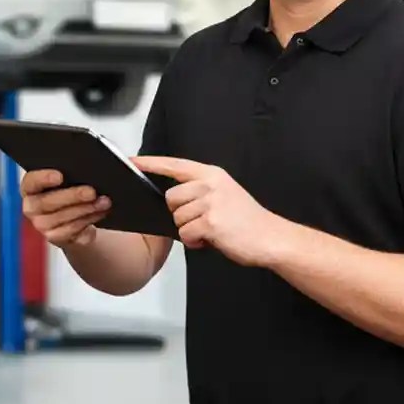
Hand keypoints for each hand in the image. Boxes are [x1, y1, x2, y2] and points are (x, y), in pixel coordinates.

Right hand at [20, 168, 111, 247]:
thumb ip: (73, 169)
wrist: (73, 217)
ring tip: (103, 201)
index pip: (31, 181)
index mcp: (30, 187)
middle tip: (91, 191)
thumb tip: (97, 165)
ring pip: (64, 218)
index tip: (60, 176)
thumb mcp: (69, 177)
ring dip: (86, 209)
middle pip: (48, 202)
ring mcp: (43, 225)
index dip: (43, 178)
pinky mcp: (57, 238)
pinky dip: (90, 220)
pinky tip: (101, 212)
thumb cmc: (69, 190)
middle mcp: (32, 207)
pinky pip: (74, 230)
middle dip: (72, 196)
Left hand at [132, 155, 277, 266]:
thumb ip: (200, 191)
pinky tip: (212, 240)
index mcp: (212, 174)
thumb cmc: (247, 220)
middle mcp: (210, 184)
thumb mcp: (224, 194)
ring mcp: (210, 202)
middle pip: (170, 198)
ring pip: (177, 218)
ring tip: (211, 231)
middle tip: (201, 221)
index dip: (151, 163)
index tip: (132, 161)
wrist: (271, 237)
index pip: (174, 165)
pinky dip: (195, 242)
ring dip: (189, 230)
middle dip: (179, 214)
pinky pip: (185, 234)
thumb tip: (173, 200)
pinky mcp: (211, 222)